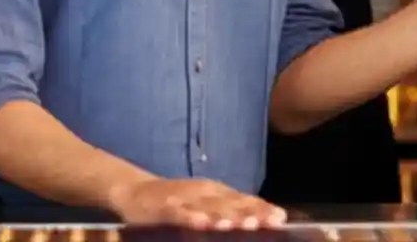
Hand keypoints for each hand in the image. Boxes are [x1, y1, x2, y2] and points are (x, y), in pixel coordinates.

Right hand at [107, 178, 286, 229]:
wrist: (135, 192)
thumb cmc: (178, 202)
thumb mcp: (205, 203)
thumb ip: (230, 210)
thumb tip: (261, 220)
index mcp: (216, 193)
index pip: (243, 200)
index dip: (262, 208)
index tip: (281, 217)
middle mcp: (203, 193)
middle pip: (230, 204)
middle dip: (250, 213)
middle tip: (269, 222)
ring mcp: (183, 199)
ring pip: (208, 208)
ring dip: (226, 216)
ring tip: (243, 224)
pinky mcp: (164, 208)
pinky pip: (180, 214)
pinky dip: (192, 218)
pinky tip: (204, 224)